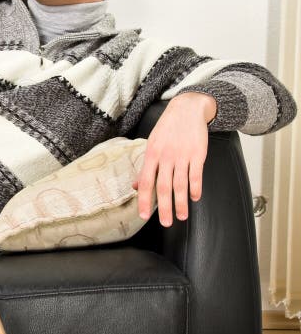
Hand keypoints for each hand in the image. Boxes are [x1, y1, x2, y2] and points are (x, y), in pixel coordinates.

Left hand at [133, 92, 216, 226]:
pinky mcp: (197, 154)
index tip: (144, 215)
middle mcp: (166, 156)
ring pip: (180, 184)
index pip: (146, 181)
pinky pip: (196, 174)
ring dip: (181, 202)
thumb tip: (136, 186)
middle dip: (165, 207)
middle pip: (163, 186)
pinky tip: (195, 198)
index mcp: (151, 154)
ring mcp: (182, 155)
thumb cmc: (167, 129)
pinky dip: (195, 188)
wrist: (187, 109)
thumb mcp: (152, 144)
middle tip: (166, 223)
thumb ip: (146, 167)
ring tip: (182, 216)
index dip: (144, 200)